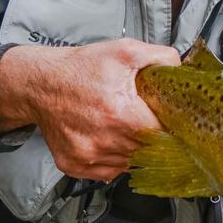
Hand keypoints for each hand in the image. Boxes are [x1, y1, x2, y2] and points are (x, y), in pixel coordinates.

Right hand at [0, 39, 179, 180]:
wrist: (39, 83)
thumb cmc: (81, 68)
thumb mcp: (125, 51)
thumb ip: (162, 58)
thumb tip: (183, 70)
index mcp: (122, 115)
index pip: (166, 134)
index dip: (171, 126)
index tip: (168, 119)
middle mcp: (106, 141)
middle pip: (149, 151)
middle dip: (151, 136)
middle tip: (140, 117)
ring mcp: (89, 157)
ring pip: (130, 163)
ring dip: (132, 148)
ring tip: (119, 124)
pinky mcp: (75, 166)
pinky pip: (108, 172)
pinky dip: (113, 158)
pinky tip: (106, 137)